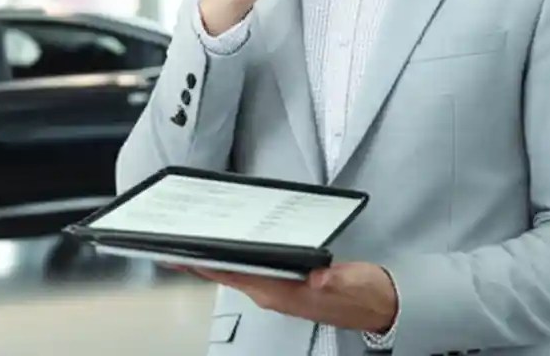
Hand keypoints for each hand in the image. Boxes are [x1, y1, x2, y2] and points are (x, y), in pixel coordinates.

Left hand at [189, 262, 397, 332]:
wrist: (381, 306)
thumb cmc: (365, 294)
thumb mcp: (352, 284)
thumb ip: (334, 281)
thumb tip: (318, 278)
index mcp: (282, 292)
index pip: (234, 276)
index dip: (205, 265)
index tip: (180, 255)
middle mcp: (273, 294)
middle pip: (226, 274)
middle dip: (198, 260)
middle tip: (169, 245)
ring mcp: (277, 291)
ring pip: (235, 274)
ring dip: (212, 261)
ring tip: (188, 244)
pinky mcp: (284, 286)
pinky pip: (249, 272)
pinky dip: (232, 260)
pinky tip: (224, 249)